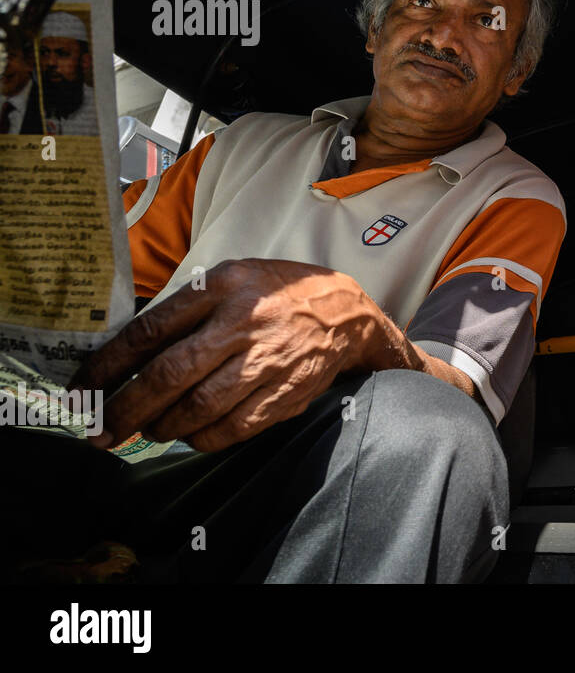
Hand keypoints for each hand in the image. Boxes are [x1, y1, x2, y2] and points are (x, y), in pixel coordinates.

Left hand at [69, 258, 385, 451]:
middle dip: (126, 408)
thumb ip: (189, 309)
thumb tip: (131, 355)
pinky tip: (190, 434)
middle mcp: (244, 322)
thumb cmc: (279, 296)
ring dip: (163, 426)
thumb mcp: (234, 279)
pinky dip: (202, 438)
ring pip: (199, 407)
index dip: (109, 365)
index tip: (84, 389)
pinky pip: (233, 427)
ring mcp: (267, 360)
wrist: (348, 315)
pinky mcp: (286, 392)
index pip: (152, 329)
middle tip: (102, 430)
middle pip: (170, 374)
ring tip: (150, 429)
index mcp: (224, 286)